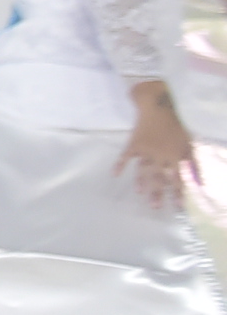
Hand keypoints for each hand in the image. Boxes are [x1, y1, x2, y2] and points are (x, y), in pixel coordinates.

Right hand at [119, 86, 199, 210]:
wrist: (158, 107)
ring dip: (141, 182)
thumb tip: (199, 182)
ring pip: (143, 170)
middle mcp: (159, 156)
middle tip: (155, 206)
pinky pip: (125, 156)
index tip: (177, 207)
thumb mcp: (189, 143)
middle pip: (158, 177)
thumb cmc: (175, 126)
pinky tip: (115, 174)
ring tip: (140, 193)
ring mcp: (145, 150)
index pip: (177, 178)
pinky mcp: (133, 144)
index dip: (177, 193)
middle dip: (157, 192)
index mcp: (174, 156)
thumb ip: (193, 164)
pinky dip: (120, 165)